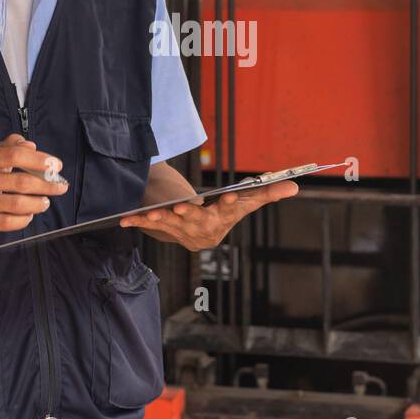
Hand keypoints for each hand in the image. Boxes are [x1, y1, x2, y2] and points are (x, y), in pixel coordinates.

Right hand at [0, 135, 68, 235]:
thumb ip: (10, 147)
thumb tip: (32, 146)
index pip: (14, 155)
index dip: (39, 160)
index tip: (56, 165)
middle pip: (20, 182)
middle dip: (47, 185)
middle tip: (60, 187)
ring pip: (17, 204)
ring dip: (38, 204)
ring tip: (45, 202)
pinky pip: (9, 222)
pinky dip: (25, 219)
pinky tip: (29, 214)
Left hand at [118, 180, 298, 251]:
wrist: (193, 232)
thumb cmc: (222, 212)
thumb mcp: (245, 202)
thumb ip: (267, 193)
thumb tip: (296, 186)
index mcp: (223, 220)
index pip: (230, 210)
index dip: (230, 204)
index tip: (229, 195)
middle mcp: (202, 230)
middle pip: (197, 220)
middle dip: (190, 214)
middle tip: (184, 207)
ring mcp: (180, 231)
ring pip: (171, 225)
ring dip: (162, 220)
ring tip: (153, 214)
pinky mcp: (160, 229)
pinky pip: (148, 226)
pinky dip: (136, 223)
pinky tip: (123, 220)